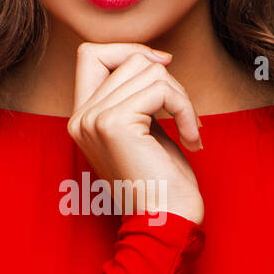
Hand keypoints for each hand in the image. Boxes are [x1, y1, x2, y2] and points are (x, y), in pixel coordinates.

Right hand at [67, 42, 204, 225]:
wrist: (165, 223)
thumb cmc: (162, 183)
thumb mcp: (144, 131)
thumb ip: (136, 96)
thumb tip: (153, 57)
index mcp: (82, 118)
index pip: (91, 53)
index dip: (130, 50)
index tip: (164, 66)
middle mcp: (80, 117)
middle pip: (129, 58)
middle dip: (169, 80)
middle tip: (184, 114)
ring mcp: (93, 119)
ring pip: (148, 70)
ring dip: (181, 97)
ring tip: (189, 129)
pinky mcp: (114, 124)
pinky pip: (161, 89)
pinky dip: (184, 109)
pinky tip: (192, 139)